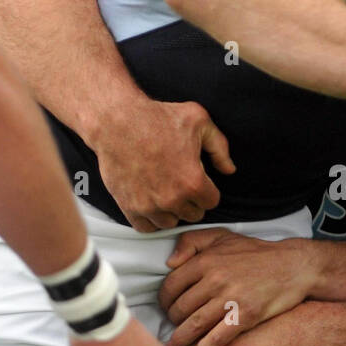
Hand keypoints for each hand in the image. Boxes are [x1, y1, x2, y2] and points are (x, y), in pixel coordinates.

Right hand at [93, 99, 235, 231]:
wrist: (117, 121)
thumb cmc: (157, 117)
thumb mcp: (199, 121)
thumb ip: (219, 147)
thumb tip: (229, 169)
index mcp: (193, 182)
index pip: (211, 202)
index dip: (206, 190)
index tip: (197, 180)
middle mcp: (173, 199)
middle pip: (193, 214)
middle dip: (190, 201)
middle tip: (180, 184)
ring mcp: (150, 205)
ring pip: (170, 223)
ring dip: (170, 211)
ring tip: (165, 193)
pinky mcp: (130, 207)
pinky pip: (146, 227)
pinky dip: (150, 219)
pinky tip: (151, 204)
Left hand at [160, 227, 317, 345]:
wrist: (293, 266)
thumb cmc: (256, 253)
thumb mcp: (222, 236)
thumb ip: (192, 241)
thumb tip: (170, 262)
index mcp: (206, 260)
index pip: (171, 286)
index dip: (165, 302)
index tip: (168, 310)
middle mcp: (215, 279)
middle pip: (180, 309)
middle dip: (173, 323)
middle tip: (174, 330)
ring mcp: (231, 298)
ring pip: (194, 326)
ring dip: (182, 340)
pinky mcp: (246, 316)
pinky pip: (216, 338)